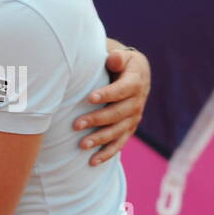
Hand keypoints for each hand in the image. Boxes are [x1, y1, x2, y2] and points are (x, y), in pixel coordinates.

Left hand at [74, 43, 150, 164]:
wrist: (133, 71)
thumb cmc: (117, 59)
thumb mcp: (119, 53)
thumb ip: (116, 56)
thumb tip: (113, 59)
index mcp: (136, 80)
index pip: (123, 89)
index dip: (108, 94)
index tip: (89, 98)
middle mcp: (138, 100)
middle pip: (119, 113)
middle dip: (97, 120)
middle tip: (75, 124)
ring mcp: (134, 116)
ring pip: (119, 131)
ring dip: (101, 139)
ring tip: (82, 145)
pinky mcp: (129, 127)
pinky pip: (120, 142)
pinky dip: (108, 152)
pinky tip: (93, 161)